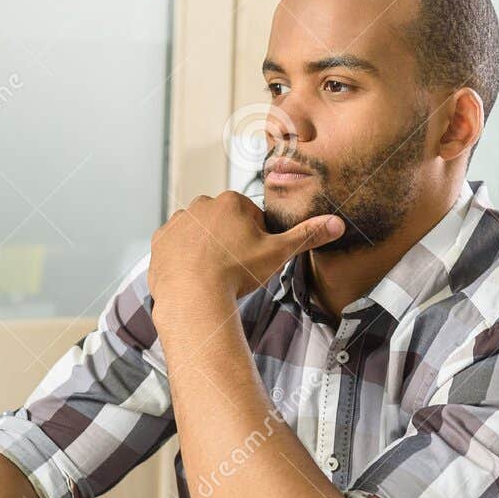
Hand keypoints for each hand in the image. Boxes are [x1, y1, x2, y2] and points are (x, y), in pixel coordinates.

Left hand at [148, 191, 342, 306]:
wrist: (193, 296)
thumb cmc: (236, 273)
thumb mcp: (278, 254)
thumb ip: (307, 236)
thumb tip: (337, 223)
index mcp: (231, 202)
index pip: (251, 217)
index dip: (256, 240)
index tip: (253, 258)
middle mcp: (201, 204)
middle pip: (223, 223)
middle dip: (230, 241)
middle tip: (234, 269)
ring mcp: (178, 222)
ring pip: (199, 234)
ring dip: (206, 249)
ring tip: (214, 274)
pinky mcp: (160, 241)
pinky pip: (176, 246)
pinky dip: (184, 258)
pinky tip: (194, 275)